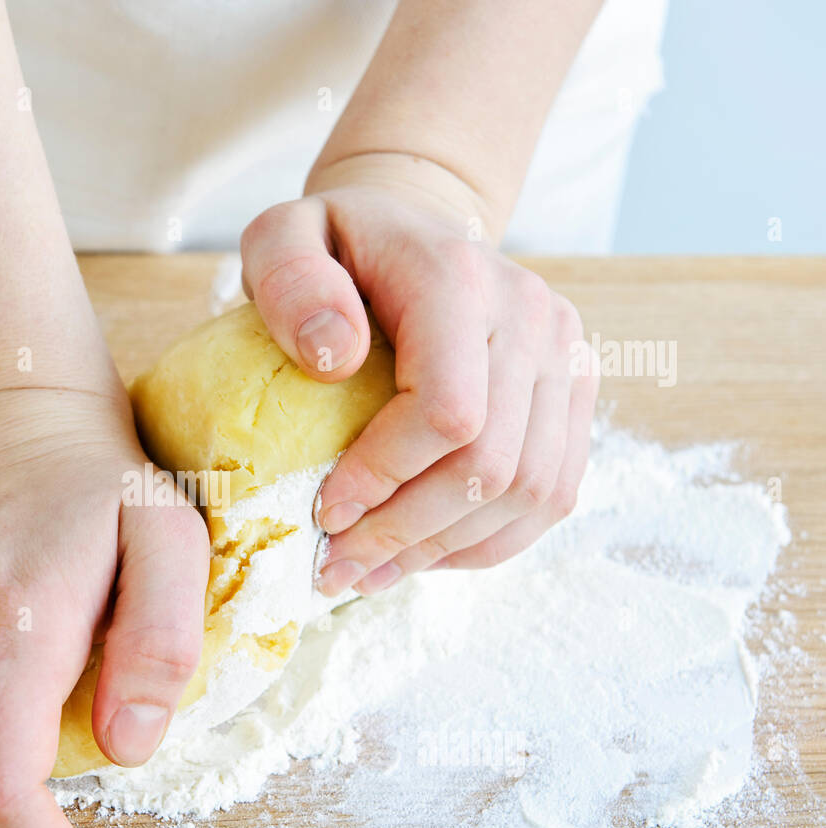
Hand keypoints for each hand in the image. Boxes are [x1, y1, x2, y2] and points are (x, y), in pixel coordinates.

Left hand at [240, 151, 598, 594]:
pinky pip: (549, 495)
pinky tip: (421, 556)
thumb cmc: (335, 247)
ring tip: (370, 573)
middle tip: (335, 567)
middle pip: (492, 465)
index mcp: (459, 279)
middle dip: (407, 533)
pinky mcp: (573, 396)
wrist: (410, 230)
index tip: (322, 513)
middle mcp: (533, 317)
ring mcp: (564, 358)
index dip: (386, 477)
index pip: (448, 410)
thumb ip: (289, 283)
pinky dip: (484, 541)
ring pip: (529, 492)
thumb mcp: (280, 239)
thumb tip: (335, 359)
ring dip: (444, 550)